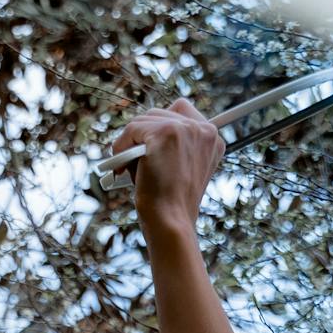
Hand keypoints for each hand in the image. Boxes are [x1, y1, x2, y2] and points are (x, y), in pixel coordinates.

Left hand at [105, 96, 225, 235]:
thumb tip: (143, 130)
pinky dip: (120, 146)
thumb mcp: (182, 168)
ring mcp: (185, 129)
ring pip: (144, 120)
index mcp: (213, 138)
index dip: (162, 126)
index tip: (151, 148)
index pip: (182, 111)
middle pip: (161, 113)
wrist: (171, 221)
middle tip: (135, 159)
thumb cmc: (172, 202)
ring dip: (131, 142)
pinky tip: (119, 166)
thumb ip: (175, 145)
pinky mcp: (164, 132)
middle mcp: (204, 129)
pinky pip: (132, 129)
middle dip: (143, 135)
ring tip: (127, 166)